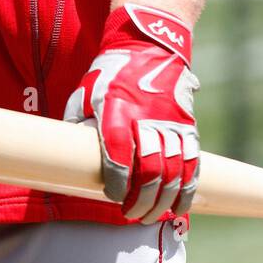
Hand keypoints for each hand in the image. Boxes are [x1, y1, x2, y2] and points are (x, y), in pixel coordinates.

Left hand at [63, 4, 199, 223]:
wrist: (149, 47)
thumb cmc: (111, 74)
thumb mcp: (85, 92)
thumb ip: (78, 124)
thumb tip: (69, 156)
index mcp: (118, 110)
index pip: (119, 155)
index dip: (118, 182)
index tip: (114, 196)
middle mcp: (147, 119)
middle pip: (151, 169)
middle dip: (142, 199)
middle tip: (132, 213)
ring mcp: (171, 123)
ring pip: (174, 171)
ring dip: (164, 200)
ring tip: (152, 215)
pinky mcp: (188, 126)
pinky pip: (193, 163)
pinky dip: (188, 188)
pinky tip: (180, 205)